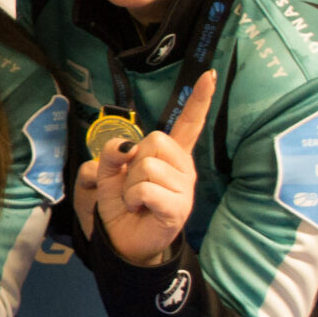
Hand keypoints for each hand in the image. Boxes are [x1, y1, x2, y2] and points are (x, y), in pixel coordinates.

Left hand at [92, 71, 214, 266]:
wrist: (122, 241)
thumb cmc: (121, 205)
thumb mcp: (108, 173)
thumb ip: (111, 154)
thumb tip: (125, 147)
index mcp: (170, 156)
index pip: (187, 123)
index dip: (198, 99)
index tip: (209, 75)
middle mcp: (183, 168)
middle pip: (155, 140)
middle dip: (133, 161)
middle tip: (133, 184)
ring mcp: (184, 188)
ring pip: (147, 165)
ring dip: (130, 184)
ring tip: (136, 201)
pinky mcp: (178, 208)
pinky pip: (146, 189)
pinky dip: (133, 198)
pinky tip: (139, 209)